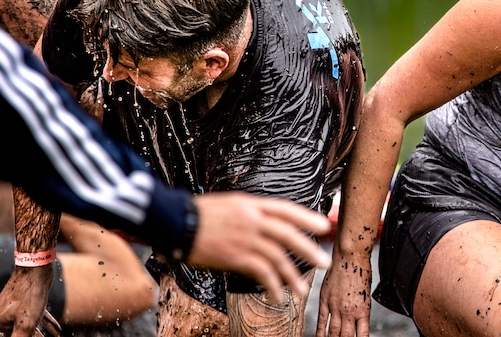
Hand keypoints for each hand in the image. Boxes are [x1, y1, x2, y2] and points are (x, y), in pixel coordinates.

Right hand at [0, 264, 53, 336]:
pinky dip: (46, 323)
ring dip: (35, 334)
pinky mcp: (29, 298)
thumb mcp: (25, 324)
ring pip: (24, 324)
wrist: (36, 267)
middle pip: (8, 332)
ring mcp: (15, 304)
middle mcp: (3, 312)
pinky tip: (57, 330)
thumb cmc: (27, 295)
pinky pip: (37, 315)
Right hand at [187, 192, 331, 302]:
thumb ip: (250, 212)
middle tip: (325, 263)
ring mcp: (245, 238)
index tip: (325, 227)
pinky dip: (272, 285)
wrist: (175, 222)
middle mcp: (252, 220)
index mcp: (251, 204)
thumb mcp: (229, 204)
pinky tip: (277, 296)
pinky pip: (262, 272)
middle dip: (309, 250)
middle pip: (289, 234)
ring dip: (292, 276)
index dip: (307, 218)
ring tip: (302, 290)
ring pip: (278, 258)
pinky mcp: (235, 256)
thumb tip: (266, 223)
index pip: (286, 209)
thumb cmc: (199, 214)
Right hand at [314, 251, 373, 336]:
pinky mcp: (324, 299)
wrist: (350, 255)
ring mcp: (335, 306)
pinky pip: (321, 320)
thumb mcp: (366, 294)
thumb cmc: (361, 272)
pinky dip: (320, 331)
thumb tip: (357, 323)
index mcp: (363, 310)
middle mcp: (348, 311)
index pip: (362, 335)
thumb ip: (361, 310)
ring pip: (333, 331)